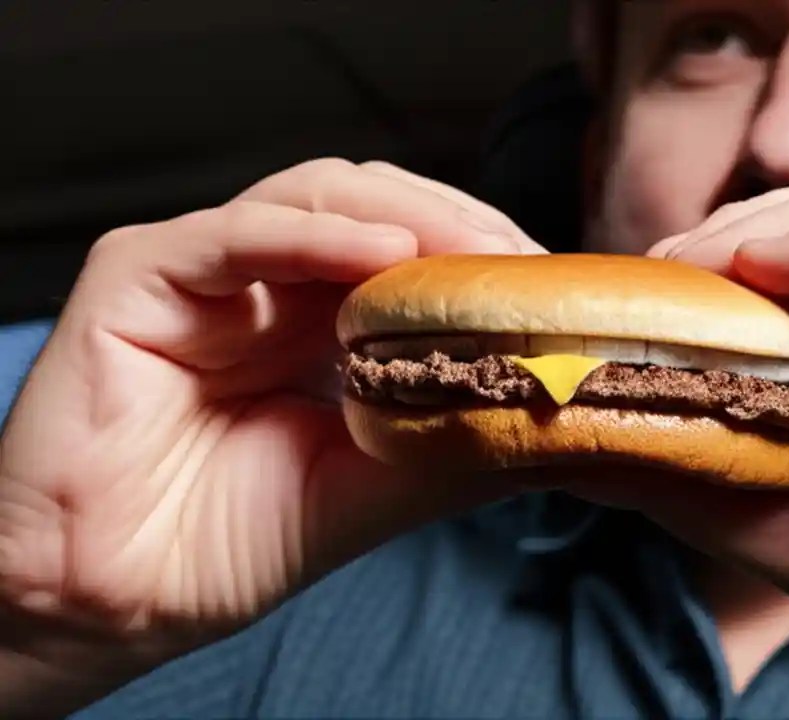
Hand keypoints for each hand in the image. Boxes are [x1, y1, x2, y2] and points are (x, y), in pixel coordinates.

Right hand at [0, 159, 541, 714]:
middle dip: (462, 230)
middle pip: (381, 209)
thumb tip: (565, 411)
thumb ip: (459, 436)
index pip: (416, 252)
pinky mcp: (140, 273)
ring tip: (475, 257)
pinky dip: (318, 234)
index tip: (556, 292)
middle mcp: (268, 281)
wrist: (118, 600)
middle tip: (528, 269)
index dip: (485, 260)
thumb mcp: (379, 481)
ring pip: (320, 197)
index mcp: (321, 320)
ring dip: (409, 218)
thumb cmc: (234, 541)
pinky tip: (389, 253)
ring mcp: (207, 270)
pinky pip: (237, 233)